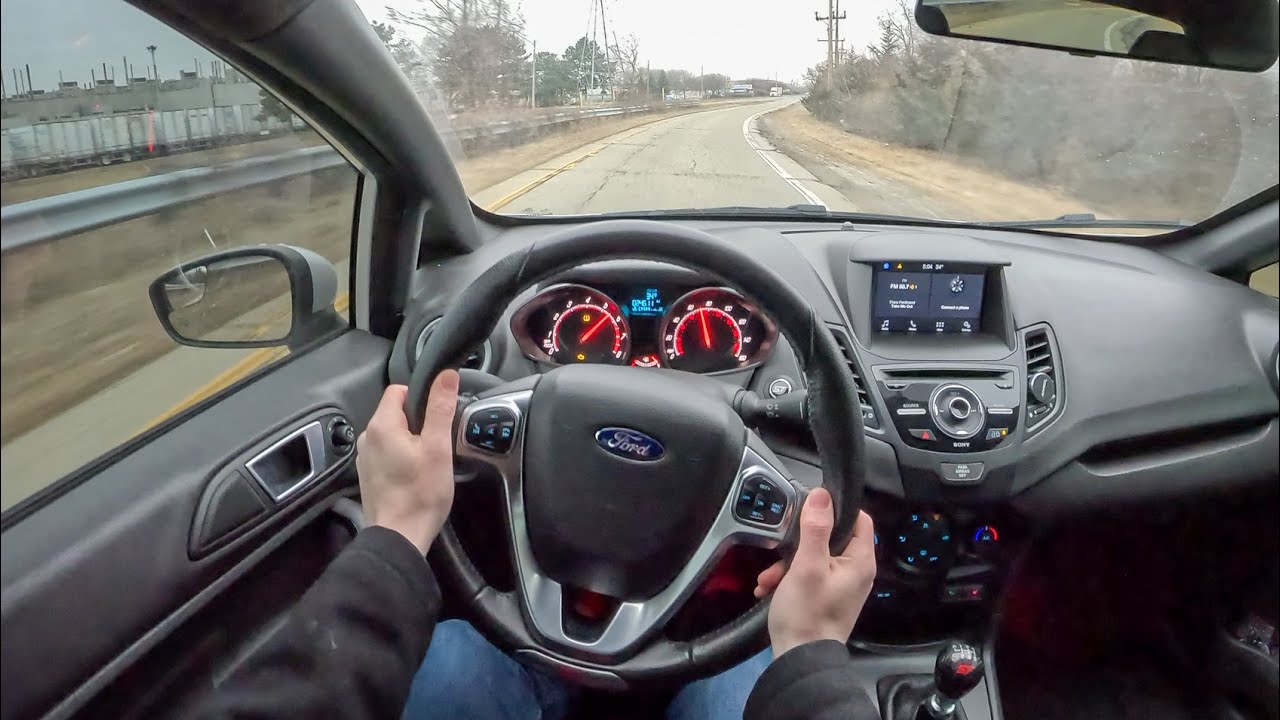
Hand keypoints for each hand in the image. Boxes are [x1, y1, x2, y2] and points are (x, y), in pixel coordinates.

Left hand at [355, 371, 459, 553]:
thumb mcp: (438, 447)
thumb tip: (445, 374)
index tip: (436, 419)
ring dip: (410, 442)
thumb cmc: (421, 493)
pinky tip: (414, 477)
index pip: (399, 390)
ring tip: (427, 463)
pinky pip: (387, 454)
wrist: (399, 536)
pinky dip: (401, 458)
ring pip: (393, 435)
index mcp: (381, 425)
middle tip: (436, 446)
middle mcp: (367, 437)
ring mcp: (365, 458)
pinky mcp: (368, 475)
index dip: (421, 398)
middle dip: (418, 423)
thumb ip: (440, 407)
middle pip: (396, 413)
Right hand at [753, 488, 875, 657]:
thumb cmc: (807, 612)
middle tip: (780, 553)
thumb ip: (815, 528)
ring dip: (787, 565)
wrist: (800, 659)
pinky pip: (808, 577)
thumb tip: (822, 495)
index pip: (859, 519)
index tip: (809, 511)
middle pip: (831, 538)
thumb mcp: (807, 565)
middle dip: (799, 544)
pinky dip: (788, 580)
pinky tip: (768, 589)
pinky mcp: (825, 598)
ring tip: (769, 578)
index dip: (836, 510)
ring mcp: (840, 587)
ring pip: (814, 558)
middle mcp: (855, 572)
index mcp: (860, 562)